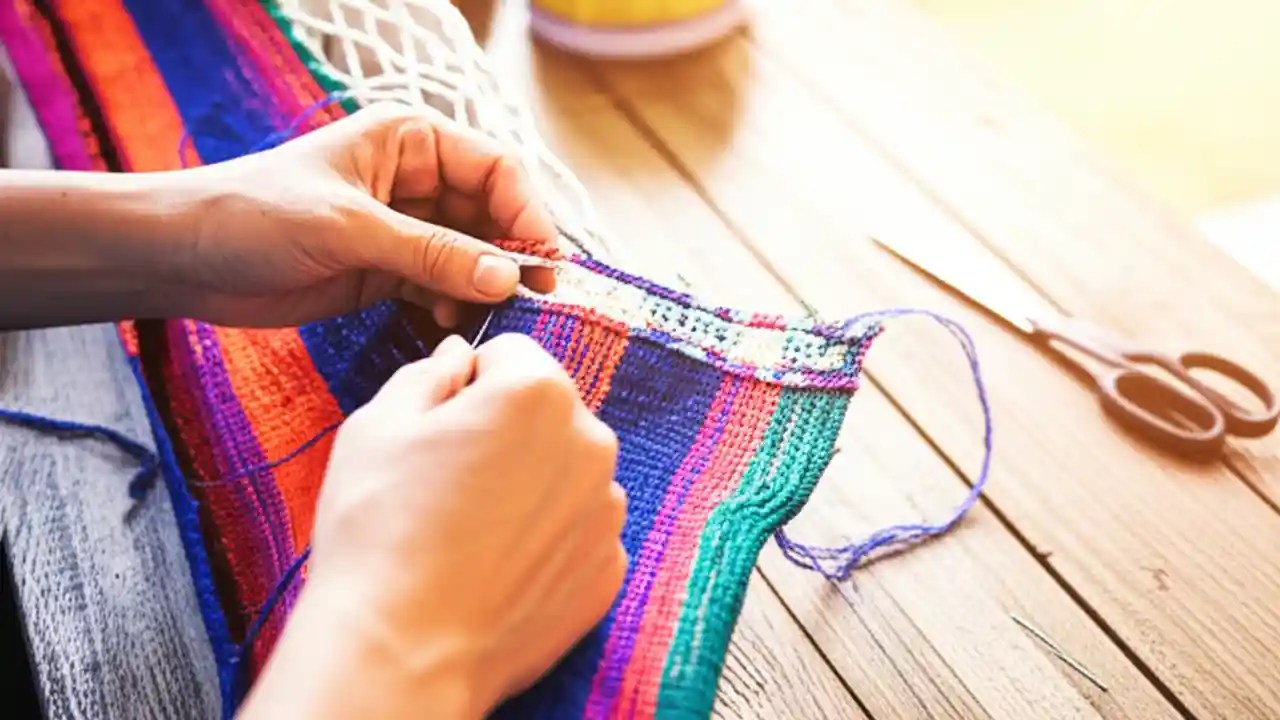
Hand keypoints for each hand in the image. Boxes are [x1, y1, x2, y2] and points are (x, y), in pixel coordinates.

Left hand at [174, 102, 558, 327]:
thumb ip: (432, 254)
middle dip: (511, 257)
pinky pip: (443, 287)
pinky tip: (450, 325)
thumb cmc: (256, 214)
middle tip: (530, 302)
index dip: (528, 214)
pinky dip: (454, 306)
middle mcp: (417, 181)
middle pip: (492, 217)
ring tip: (485, 319)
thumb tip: (507, 277)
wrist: (187, 257)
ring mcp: (404, 229)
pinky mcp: (388, 271)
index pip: (496, 171)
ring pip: (472, 257)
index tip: (545, 263)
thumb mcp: (350, 228)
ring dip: (484, 288)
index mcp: (412, 141)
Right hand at [240, 333, 626, 718]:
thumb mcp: (378, 427)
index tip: (439, 427)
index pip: (510, 354)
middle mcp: (591, 442)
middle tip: (449, 482)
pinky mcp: (608, 568)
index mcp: (537, 391)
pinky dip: (545, 539)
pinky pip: (577, 529)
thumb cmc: (379, 533)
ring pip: (566, 470)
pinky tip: (497, 565)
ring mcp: (606, 510)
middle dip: (506, 431)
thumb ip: (429, 374)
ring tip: (471, 530)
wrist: (401, 653)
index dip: (468, 384)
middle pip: (546, 412)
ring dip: (530, 484)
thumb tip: (459, 356)